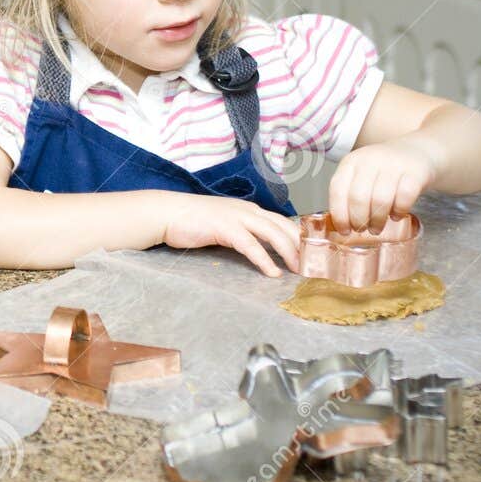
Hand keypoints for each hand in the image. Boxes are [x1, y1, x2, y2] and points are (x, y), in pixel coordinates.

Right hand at [161, 195, 300, 277]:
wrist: (167, 212)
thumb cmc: (192, 220)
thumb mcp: (224, 222)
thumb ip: (243, 231)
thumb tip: (261, 248)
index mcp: (249, 209)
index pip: (283, 221)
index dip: (299, 238)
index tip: (311, 255)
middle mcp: (247, 210)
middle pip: (284, 226)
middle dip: (302, 246)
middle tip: (313, 266)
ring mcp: (236, 217)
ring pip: (273, 234)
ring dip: (289, 253)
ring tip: (299, 270)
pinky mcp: (225, 228)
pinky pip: (251, 245)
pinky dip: (264, 260)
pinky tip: (272, 272)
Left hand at [327, 139, 435, 231]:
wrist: (416, 152)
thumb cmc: (383, 170)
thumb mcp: (361, 175)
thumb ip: (350, 193)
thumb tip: (341, 225)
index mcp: (351, 162)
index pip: (338, 190)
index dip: (339, 214)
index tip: (343, 230)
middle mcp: (370, 160)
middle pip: (358, 197)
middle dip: (358, 220)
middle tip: (362, 230)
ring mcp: (393, 164)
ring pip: (380, 200)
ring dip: (377, 220)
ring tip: (377, 228)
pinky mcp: (414, 172)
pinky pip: (404, 197)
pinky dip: (399, 211)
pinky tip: (397, 216)